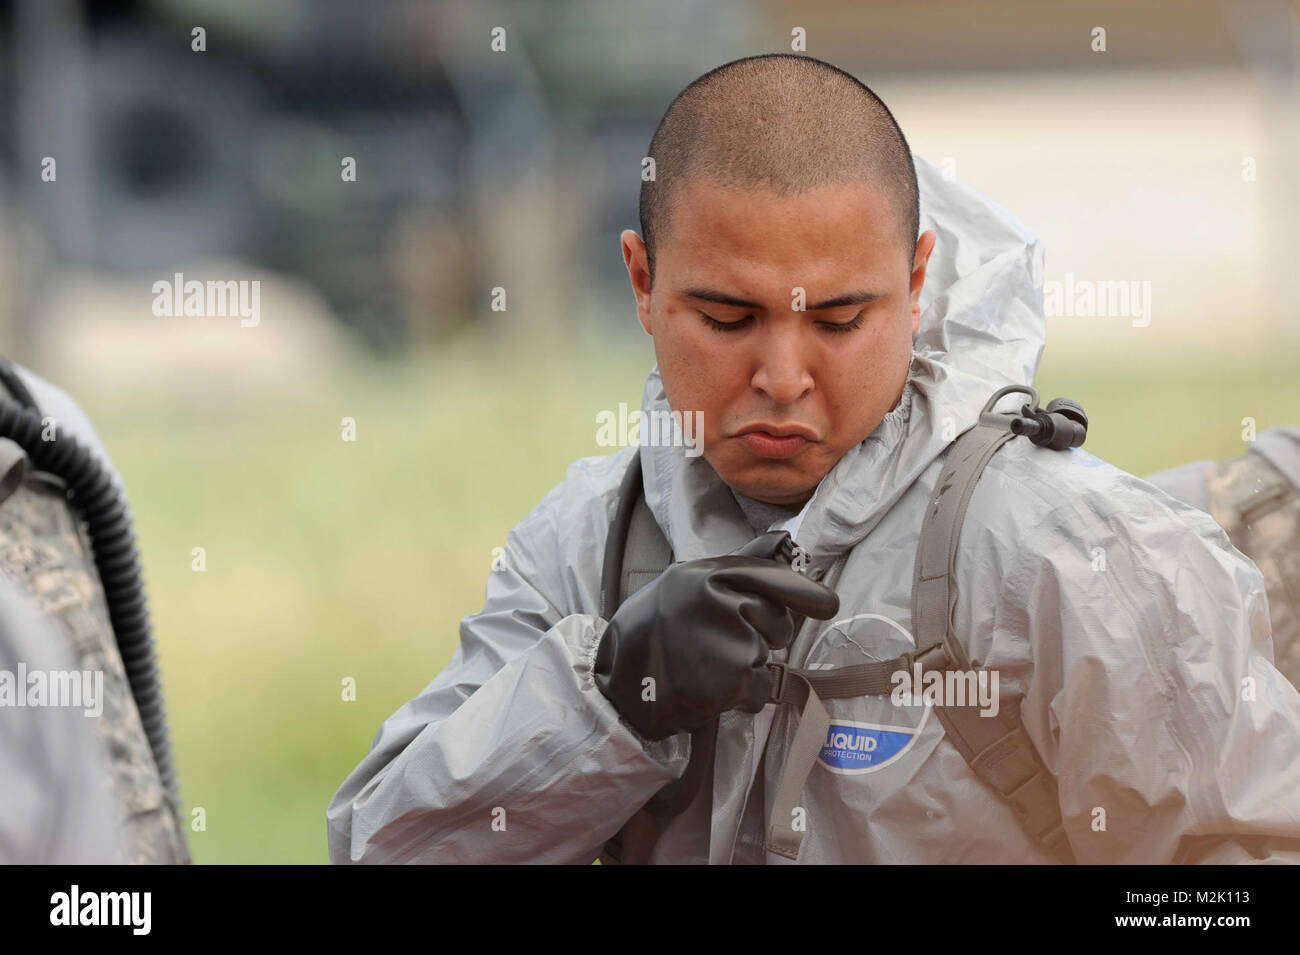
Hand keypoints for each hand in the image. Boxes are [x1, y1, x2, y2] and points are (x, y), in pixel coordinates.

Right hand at [593, 531, 838, 740]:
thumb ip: (737, 565)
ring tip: (706, 667)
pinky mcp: (734, 679)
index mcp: (708, 574)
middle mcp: (723, 601)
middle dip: (761, 634)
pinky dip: (742, 696)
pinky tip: (710, 690)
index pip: (771, 576)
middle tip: (721, 642)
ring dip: (747, 667)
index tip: (828, 605)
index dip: (805, 591)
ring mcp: (731, 640)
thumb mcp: (686, 582)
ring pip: (767, 656)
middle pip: (777, 620)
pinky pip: (760, 688)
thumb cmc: (653, 629)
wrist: (618, 682)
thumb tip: (783, 540)